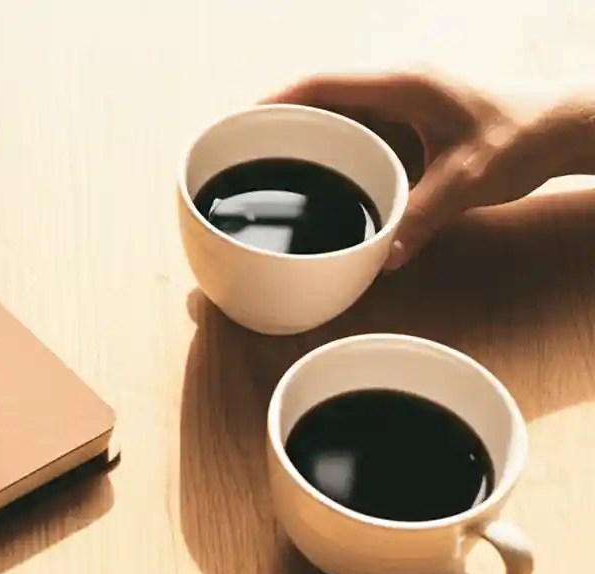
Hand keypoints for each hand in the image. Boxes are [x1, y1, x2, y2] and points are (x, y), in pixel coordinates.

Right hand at [266, 72, 594, 267]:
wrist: (564, 127)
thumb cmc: (524, 137)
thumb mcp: (467, 181)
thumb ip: (421, 218)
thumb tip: (382, 258)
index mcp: (403, 85)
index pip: (323, 84)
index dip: (278, 101)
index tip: (244, 123)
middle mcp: (397, 83)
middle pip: (320, 93)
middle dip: (281, 118)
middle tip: (246, 148)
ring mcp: (402, 96)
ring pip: (337, 108)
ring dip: (306, 131)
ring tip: (271, 160)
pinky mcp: (409, 114)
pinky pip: (358, 122)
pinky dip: (334, 141)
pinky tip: (320, 169)